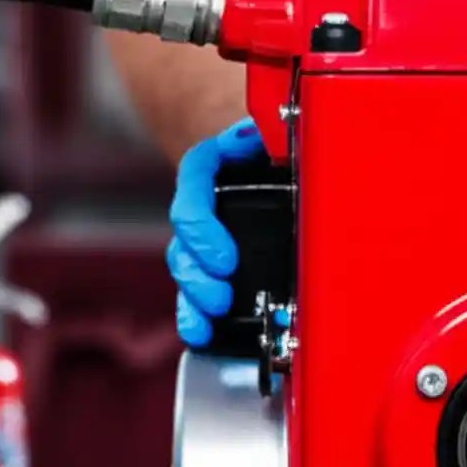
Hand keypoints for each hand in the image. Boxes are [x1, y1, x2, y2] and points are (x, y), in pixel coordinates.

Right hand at [167, 118, 263, 346]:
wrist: (280, 158)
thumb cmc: (282, 146)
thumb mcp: (282, 133)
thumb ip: (276, 136)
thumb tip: (266, 143)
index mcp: (216, 160)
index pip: (194, 179)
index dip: (201, 223)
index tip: (225, 259)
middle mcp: (203, 198)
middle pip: (184, 234)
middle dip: (198, 271)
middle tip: (222, 295)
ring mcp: (204, 232)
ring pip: (184, 263)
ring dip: (194, 294)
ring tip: (209, 319)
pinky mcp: (212, 261)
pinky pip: (193, 286)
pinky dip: (195, 311)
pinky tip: (201, 332)